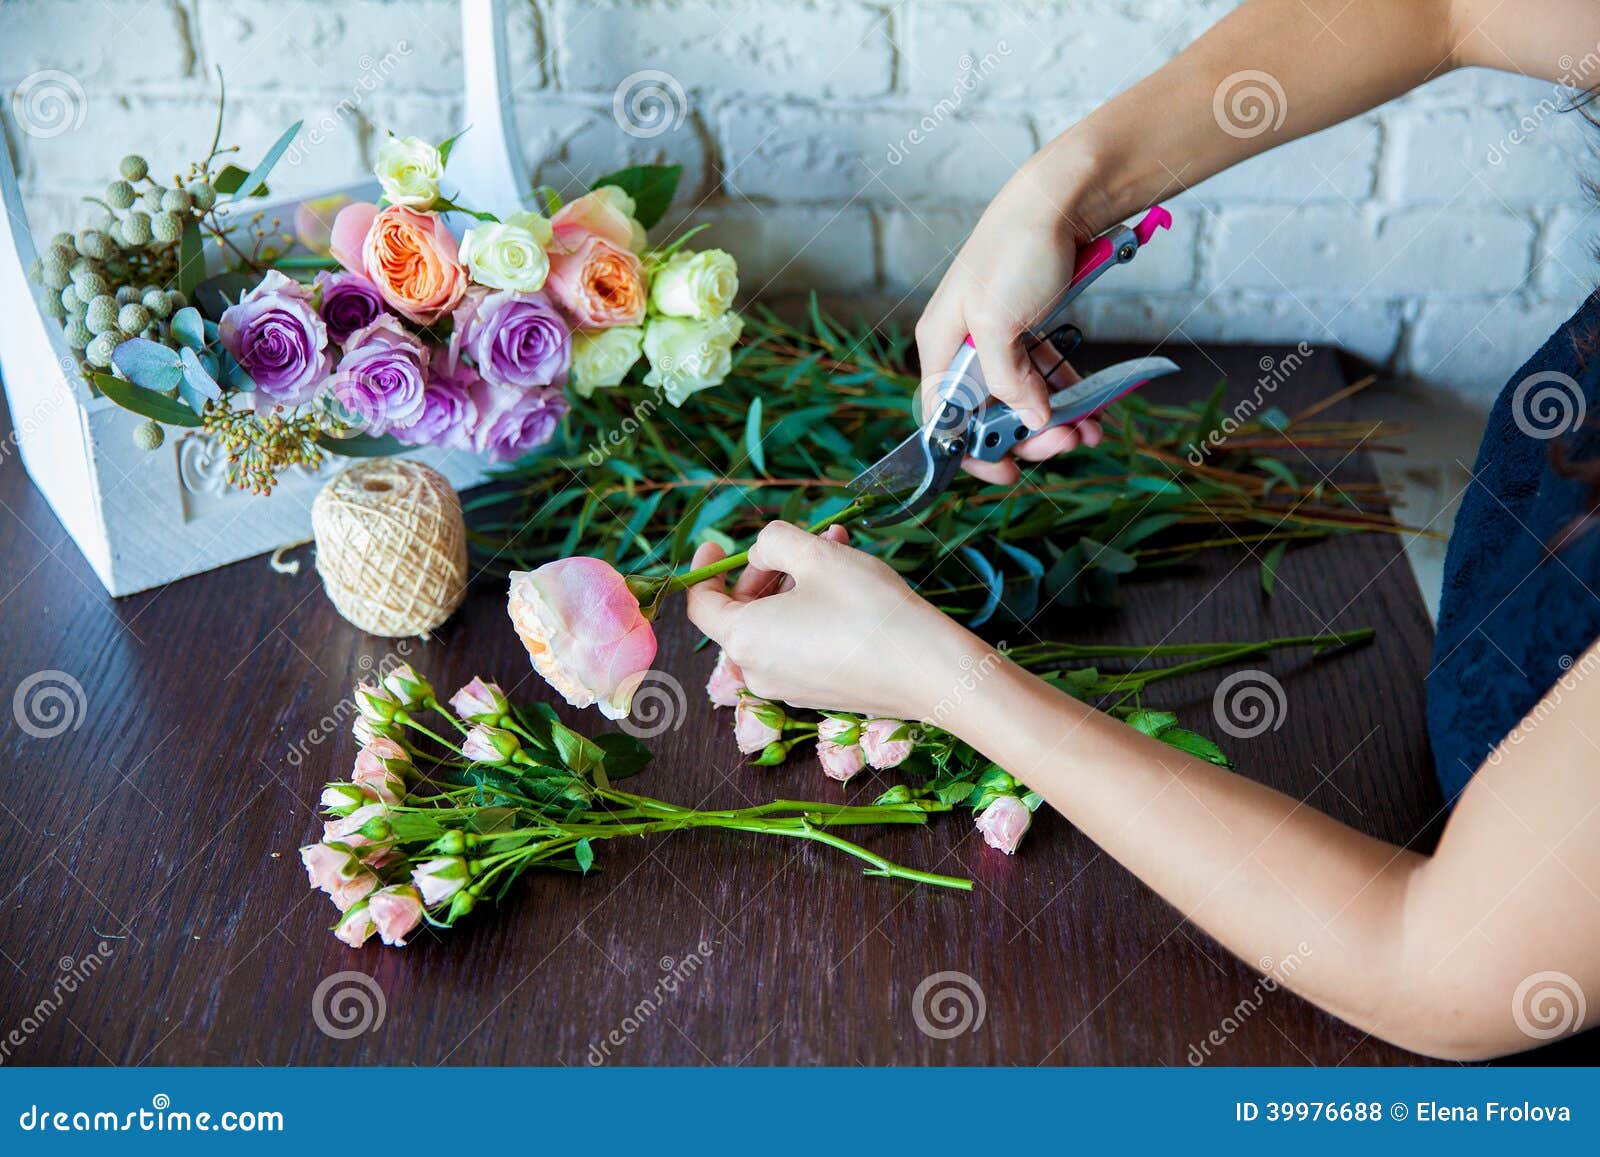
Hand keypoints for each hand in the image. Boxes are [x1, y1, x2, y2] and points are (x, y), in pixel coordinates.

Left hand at [684, 521, 973, 718]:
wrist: (929, 671)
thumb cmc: (868, 610)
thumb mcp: (816, 556)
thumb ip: (773, 542)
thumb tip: (762, 553)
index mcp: (744, 639)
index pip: (702, 605)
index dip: (706, 569)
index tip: (717, 544)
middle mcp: (758, 672)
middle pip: (741, 613)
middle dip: (765, 570)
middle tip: (796, 542)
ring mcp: (789, 688)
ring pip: (776, 625)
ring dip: (795, 585)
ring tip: (833, 549)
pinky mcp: (819, 693)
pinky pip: (800, 645)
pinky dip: (811, 612)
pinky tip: (846, 585)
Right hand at [916, 177, 1105, 484]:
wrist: (1059, 198)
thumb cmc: (1017, 252)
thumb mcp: (1000, 323)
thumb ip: (1007, 380)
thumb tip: (1028, 422)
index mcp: (941, 345)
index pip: (942, 418)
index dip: (971, 452)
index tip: (1007, 475)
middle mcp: (963, 346)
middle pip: (988, 414)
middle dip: (1028, 436)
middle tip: (1066, 443)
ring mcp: (997, 337)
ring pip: (1020, 398)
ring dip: (1054, 421)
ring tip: (1088, 430)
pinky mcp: (1028, 327)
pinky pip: (1043, 375)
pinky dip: (1065, 394)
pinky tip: (1092, 408)